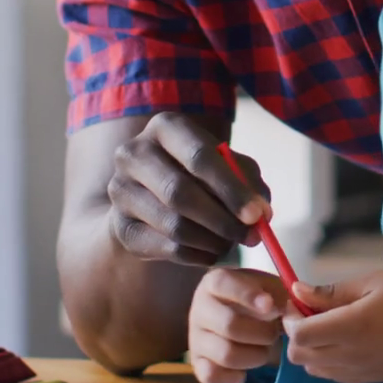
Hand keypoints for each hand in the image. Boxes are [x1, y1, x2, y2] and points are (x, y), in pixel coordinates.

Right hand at [106, 112, 271, 265]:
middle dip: (222, 220)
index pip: (199, 157)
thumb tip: (262, 212)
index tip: (257, 215)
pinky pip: (166, 248)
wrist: (153, 195)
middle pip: (180, 193)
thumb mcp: (229, 167)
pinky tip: (211, 251)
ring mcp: (120, 190)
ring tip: (232, 243)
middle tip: (250, 237)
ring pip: (173, 226)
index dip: (231, 189)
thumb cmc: (201, 175)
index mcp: (165, 127)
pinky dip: (197, 255)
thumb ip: (249, 182)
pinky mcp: (120, 226)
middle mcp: (134, 153)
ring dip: (212, 240)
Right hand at [186, 267, 294, 382]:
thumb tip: (285, 309)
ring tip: (263, 349)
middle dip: (262, 333)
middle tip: (275, 333)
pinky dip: (233, 377)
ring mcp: (195, 337)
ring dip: (255, 356)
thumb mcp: (269, 286)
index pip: (223, 284)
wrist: (237, 316)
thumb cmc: (256, 299)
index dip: (247, 294)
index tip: (270, 306)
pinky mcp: (197, 363)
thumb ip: (279, 293)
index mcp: (215, 282)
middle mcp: (199, 309)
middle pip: (229, 325)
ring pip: (226, 354)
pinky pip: (211, 376)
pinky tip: (244, 371)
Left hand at [282, 270, 382, 382]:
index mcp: (353, 326)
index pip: (298, 336)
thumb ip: (331, 292)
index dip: (290, 319)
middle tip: (312, 313)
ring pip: (314, 369)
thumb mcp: (372, 281)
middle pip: (300, 357)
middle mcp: (354, 355)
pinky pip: (335, 376)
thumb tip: (297, 292)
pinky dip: (329, 360)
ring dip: (312, 348)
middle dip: (297, 334)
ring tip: (331, 325)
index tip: (299, 303)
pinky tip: (347, 339)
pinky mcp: (372, 379)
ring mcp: (363, 372)